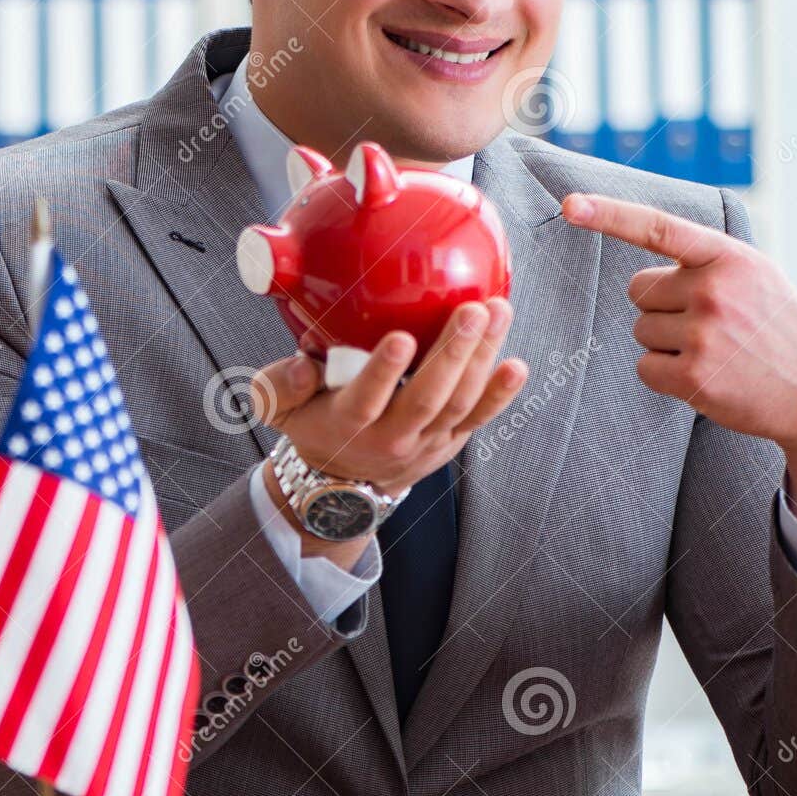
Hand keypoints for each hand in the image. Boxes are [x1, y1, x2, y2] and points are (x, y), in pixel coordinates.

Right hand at [248, 299, 528, 558]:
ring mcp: (427, 440)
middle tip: (471, 312)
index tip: (400, 338)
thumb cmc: (314, 426)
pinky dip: (501, 394)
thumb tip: (304, 365)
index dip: (383, 372)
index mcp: (346, 424)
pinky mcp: (451, 439)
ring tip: (497, 314)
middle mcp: (391, 436)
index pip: (366, 400)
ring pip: (458, 402)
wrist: (343, 483)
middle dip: (452, 353)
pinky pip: (479, 417)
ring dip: (482, 358)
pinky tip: (517, 365)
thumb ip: (279, 385)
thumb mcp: (279, 409)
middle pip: (426, 398)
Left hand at [561, 192, 796, 527]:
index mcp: (727, 256)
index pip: (657, 228)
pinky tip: (706, 376)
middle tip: (710, 324)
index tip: (570, 204)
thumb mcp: (753, 274)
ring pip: (642, 331)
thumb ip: (704, 261)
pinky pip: (645, 368)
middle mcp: (713, 290)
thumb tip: (640, 276)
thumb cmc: (778, 326)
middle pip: (639, 292)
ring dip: (667, 343)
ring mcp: (704, 334)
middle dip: (662, 307)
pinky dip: (665, 375)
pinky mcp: (694, 377)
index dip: (609, 214)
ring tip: (717, 351)